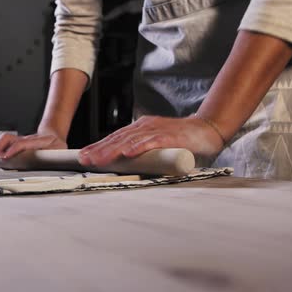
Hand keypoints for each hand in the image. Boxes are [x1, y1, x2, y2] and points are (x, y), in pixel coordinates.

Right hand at [0, 132, 67, 158]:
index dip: (12, 150)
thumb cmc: (57, 146)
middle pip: (9, 138)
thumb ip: (56, 157)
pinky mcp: (16, 143)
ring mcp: (20, 140)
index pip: (22, 144)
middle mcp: (26, 140)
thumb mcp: (60, 151)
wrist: (54, 135)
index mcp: (37, 142)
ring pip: (5, 139)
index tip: (5, 158)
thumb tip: (54, 163)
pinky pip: (4, 143)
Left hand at [78, 115, 224, 166]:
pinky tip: (128, 153)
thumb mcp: (156, 145)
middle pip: (117, 139)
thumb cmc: (181, 140)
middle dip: (99, 150)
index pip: (115, 138)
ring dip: (113, 151)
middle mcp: (145, 126)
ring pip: (130, 140)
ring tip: (99, 159)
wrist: (208, 128)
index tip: (83, 157)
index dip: (98, 147)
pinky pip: (152, 141)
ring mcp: (157, 130)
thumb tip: (125, 165)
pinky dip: (139, 147)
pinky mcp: (170, 136)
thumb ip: (143, 152)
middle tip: (84, 160)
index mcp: (140, 128)